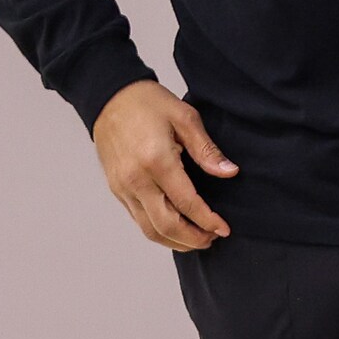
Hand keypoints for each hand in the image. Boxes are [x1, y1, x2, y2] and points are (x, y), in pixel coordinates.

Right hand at [92, 80, 237, 251]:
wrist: (109, 97)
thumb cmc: (147, 103)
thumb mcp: (185, 117)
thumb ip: (207, 149)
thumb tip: (229, 172)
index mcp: (156, 161)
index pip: (186, 203)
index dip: (207, 220)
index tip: (224, 229)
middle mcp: (136, 179)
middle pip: (166, 225)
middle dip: (192, 239)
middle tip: (212, 239)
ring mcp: (123, 187)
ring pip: (149, 228)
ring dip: (174, 241)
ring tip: (197, 240)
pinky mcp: (116, 189)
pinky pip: (137, 219)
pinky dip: (158, 231)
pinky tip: (175, 229)